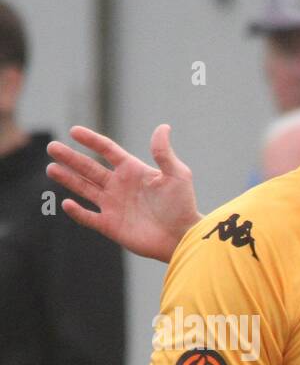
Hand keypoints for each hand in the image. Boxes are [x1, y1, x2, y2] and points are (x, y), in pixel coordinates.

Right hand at [46, 123, 200, 262]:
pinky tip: (68, 203)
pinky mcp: (111, 226)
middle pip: (89, 168)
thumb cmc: (183, 206)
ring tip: (52, 168)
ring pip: (84, 189)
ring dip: (68, 179)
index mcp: (132, 171)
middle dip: (70, 158)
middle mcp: (119, 186)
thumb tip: (163, 127)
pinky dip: (77, 212)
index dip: (91, 140)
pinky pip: (89, 217)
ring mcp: (113, 205)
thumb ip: (164, 153)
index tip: (74, 131)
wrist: (184, 237)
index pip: (107, 150)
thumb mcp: (177, 175)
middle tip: (52, 147)